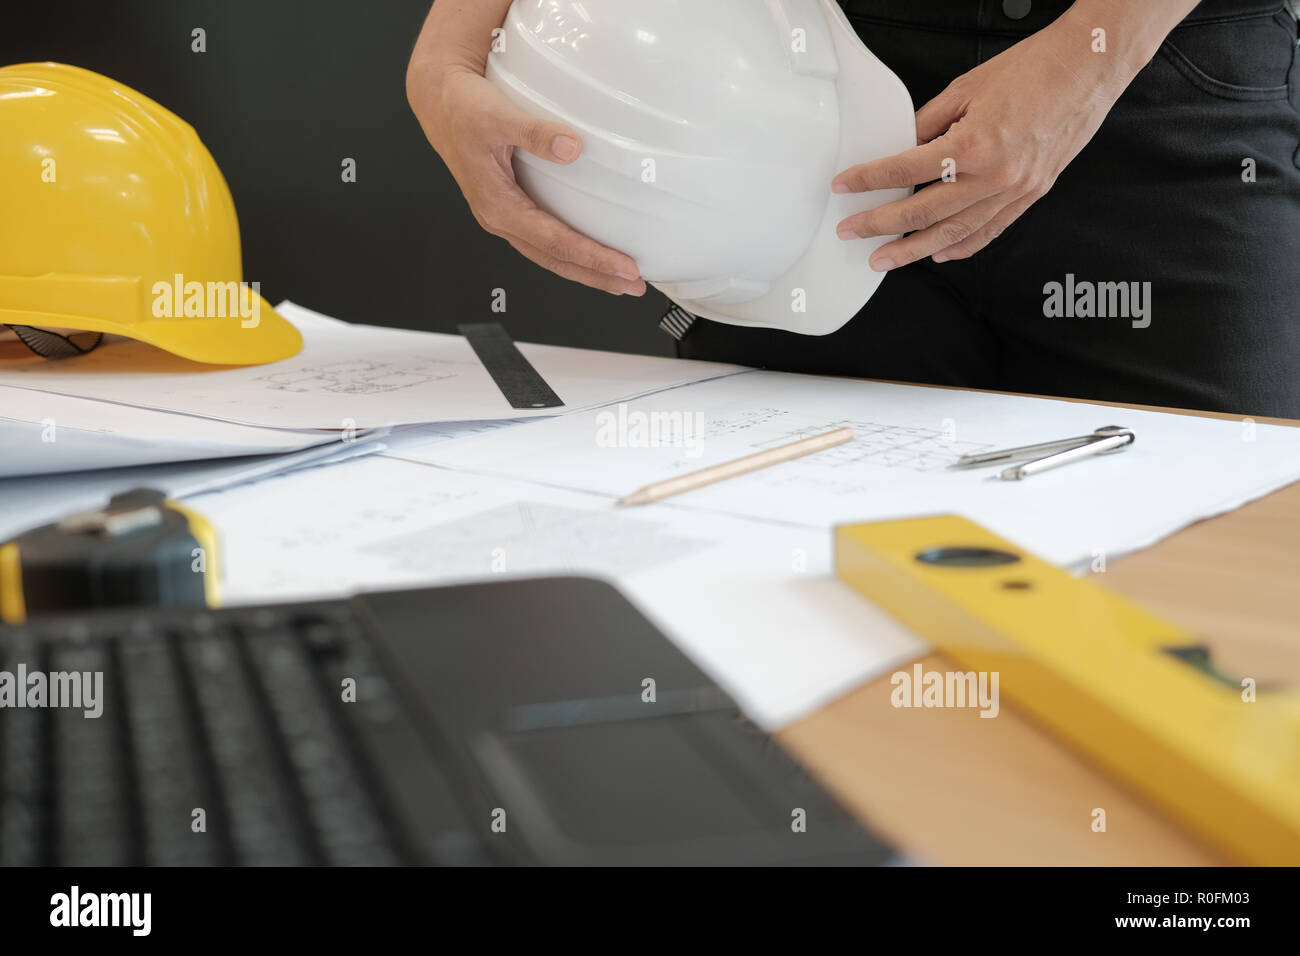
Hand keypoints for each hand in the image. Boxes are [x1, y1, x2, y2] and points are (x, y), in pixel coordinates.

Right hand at [408, 68, 645, 295]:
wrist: (440, 102)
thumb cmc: (462, 110)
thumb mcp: (496, 115)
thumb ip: (534, 132)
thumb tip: (571, 147)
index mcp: (498, 206)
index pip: (555, 243)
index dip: (593, 258)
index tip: (625, 267)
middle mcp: (501, 218)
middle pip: (556, 260)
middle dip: (597, 276)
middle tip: (634, 286)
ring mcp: (506, 216)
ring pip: (551, 255)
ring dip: (587, 269)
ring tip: (620, 279)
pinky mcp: (512, 207)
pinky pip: (546, 240)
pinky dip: (572, 252)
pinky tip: (591, 252)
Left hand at [832, 11, 1140, 269]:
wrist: (1089, 66)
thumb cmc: (1035, 69)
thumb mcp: (966, 89)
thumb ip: (928, 124)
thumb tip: (900, 148)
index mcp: (973, 145)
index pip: (904, 169)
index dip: (868, 180)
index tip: (845, 186)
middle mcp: (994, 175)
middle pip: (923, 212)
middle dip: (881, 226)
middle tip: (852, 233)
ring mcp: (1015, 189)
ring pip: (954, 233)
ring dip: (914, 250)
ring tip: (885, 259)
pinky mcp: (1032, 194)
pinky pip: (990, 231)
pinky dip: (962, 247)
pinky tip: (940, 254)